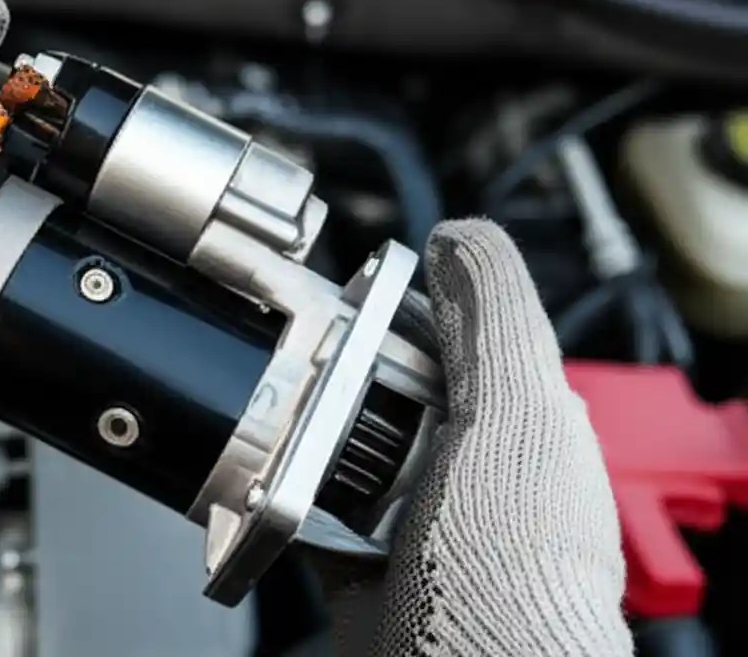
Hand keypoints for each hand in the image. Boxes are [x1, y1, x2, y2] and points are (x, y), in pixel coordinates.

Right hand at [317, 220, 632, 654]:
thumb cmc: (515, 561)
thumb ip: (494, 314)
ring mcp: (411, 515)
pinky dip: (284, 499)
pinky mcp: (359, 559)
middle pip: (382, 388)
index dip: (396, 311)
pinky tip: (277, 493)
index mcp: (520, 422)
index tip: (344, 299)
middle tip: (303, 369)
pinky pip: (307, 509)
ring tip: (286, 434)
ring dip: (304, 442)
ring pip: (340, 448)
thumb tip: (460, 235)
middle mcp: (468, 467)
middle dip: (338, 378)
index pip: (450, 336)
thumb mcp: (517, 405)